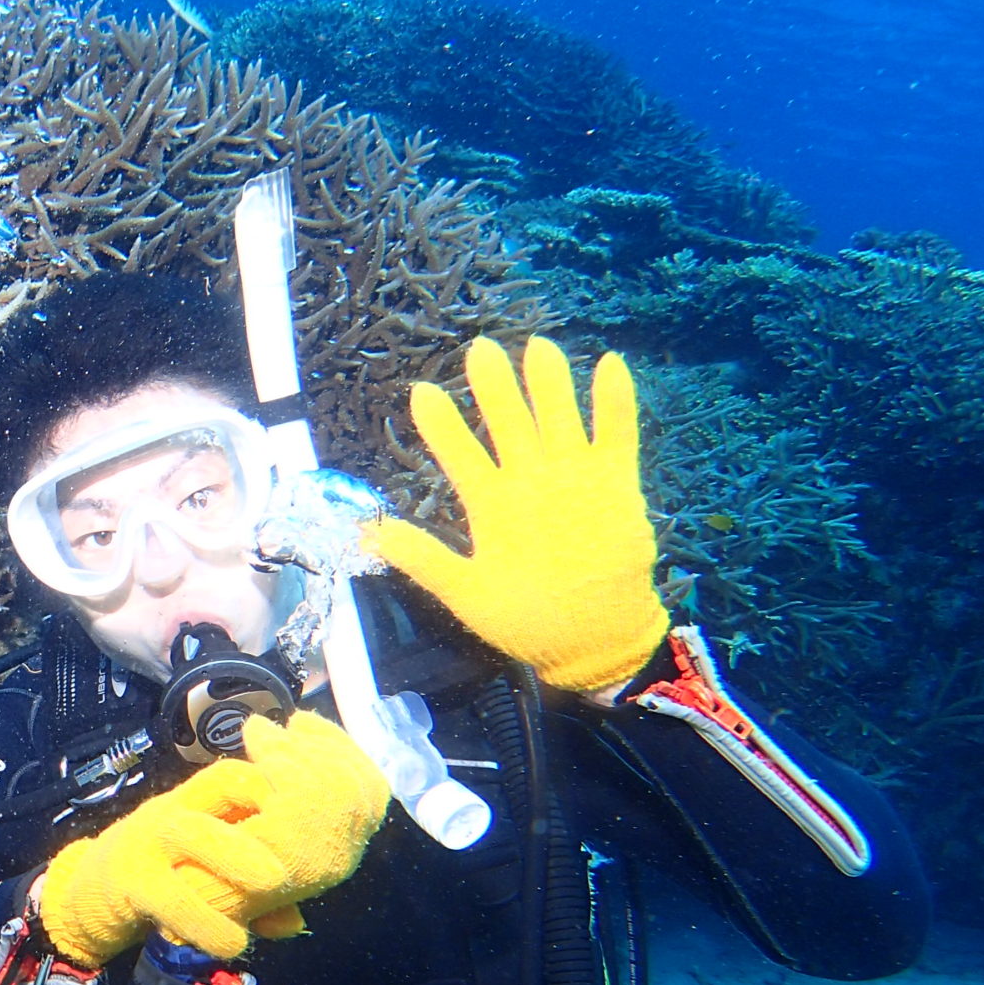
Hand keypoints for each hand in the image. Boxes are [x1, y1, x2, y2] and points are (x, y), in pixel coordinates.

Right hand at [39, 712, 389, 964]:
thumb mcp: (203, 877)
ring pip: (190, 831)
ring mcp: (148, 841)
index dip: (278, 780)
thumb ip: (248, 891)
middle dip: (271, 791)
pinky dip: (202, 920)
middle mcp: (173, 810)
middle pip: (219, 786)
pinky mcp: (130, 882)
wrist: (88, 897)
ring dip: (233, 857)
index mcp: (195, 803)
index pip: (238, 774)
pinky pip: (168, 896)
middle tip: (303, 839)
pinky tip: (234, 943)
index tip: (313, 809)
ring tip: (272, 886)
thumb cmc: (158, 878)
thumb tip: (295, 922)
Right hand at [366, 336, 669, 694]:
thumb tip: (366, 533)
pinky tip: (610, 363)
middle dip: (493, 383)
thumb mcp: (464, 595)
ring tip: (538, 344)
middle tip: (480, 348)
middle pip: (509, 421)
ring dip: (548, 379)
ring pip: (559, 416)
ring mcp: (577, 478)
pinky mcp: (617, 482)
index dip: (438, 421)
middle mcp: (533, 482)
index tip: (421, 390)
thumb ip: (419, 558)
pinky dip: (614, 398)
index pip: (458, 453)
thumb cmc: (528, 620)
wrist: (601, 640)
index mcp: (493, 507)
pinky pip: (617, 431)